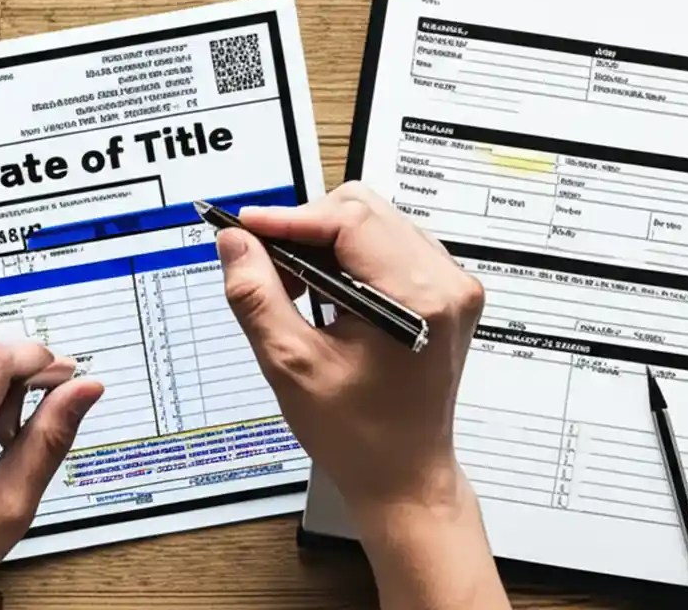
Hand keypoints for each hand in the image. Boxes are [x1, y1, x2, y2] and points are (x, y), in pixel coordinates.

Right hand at [217, 182, 509, 609]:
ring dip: (327, 241)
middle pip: (365, 210)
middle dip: (307, 227)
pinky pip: (391, 246)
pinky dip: (350, 257)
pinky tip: (324, 292)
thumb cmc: (359, 436)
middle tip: (267, 263)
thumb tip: (235, 242)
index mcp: (417, 298)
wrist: (405, 476)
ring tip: (294, 284)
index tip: (246, 228)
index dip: (290, 219)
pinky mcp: (445, 293)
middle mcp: (446, 283)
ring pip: (377, 222)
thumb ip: (258, 297)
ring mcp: (451, 286)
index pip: (350, 221)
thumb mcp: (292, 366)